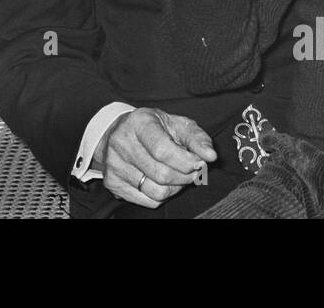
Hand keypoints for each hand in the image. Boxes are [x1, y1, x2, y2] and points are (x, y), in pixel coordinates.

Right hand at [96, 108, 217, 208]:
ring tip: (177, 175)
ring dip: (175, 188)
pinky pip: (147, 201)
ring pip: (156, 192)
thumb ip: (197, 138)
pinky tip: (161, 182)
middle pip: (161, 174)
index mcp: (139, 123)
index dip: (185, 161)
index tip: (199, 163)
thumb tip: (211, 156)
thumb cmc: (155, 128)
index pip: (162, 150)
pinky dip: (162, 196)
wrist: (121, 132)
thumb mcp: (177, 124)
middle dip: (185, 176)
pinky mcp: (112, 182)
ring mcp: (114, 164)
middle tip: (191, 171)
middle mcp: (121, 143)